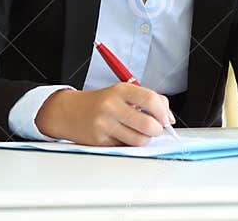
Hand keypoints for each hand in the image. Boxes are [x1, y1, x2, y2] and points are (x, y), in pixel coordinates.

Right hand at [34, 83, 175, 145]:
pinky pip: (125, 147)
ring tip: (138, 132)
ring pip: (139, 140)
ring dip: (144, 139)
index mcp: (121, 90)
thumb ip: (148, 100)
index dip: (163, 112)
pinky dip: (129, 144)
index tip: (166, 119)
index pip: (151, 100)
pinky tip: (123, 135)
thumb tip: (168, 118)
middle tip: (154, 128)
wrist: (68, 111)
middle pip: (148, 124)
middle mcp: (112, 106)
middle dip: (157, 130)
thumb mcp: (123, 92)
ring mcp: (105, 125)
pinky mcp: (100, 141)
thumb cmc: (101, 102)